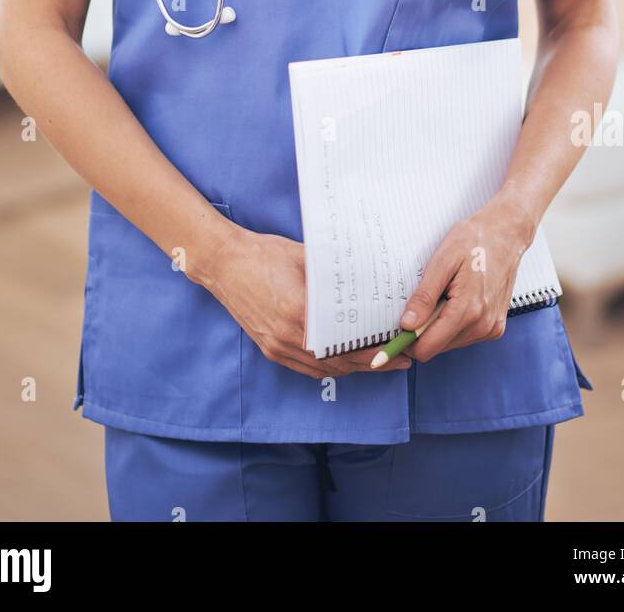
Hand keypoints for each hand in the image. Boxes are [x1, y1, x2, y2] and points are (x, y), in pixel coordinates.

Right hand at [209, 226, 413, 380]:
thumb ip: (335, 275)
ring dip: (353, 368)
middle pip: (341, 362)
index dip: (377, 349)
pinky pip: (305, 368)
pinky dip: (329, 367)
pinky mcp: (269, 348)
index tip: (399, 346)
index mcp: (300, 313)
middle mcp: (289, 337)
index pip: (348, 342)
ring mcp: (277, 346)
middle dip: (374, 363)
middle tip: (400, 358)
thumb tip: (368, 282)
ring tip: (379, 361)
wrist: (223, 262)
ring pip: (324, 370)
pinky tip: (345, 361)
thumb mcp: (306, 257)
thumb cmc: (263, 253)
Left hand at [399, 192, 535, 362]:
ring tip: (442, 295)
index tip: (394, 330)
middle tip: (419, 302)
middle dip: (422, 331)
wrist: (506, 234)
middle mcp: (483, 325)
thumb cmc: (474, 241)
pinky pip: (464, 336)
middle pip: (437, 347)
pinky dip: (452, 323)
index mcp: (468, 310)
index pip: (427, 347)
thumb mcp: (442, 261)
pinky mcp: (495, 326)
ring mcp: (491, 328)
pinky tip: (455, 299)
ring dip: (438, 326)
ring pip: (450, 343)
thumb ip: (424, 297)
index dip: (406, 342)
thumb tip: (406, 325)